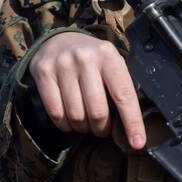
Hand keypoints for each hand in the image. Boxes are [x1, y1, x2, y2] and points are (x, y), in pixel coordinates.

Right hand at [29, 32, 145, 146]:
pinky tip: (68, 121)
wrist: (60, 38)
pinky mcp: (43, 72)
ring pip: (76, 115)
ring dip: (82, 127)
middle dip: (101, 129)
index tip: (137, 143)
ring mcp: (63, 64)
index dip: (132, 123)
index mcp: (109, 56)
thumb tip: (130, 129)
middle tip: (101, 128)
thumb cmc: (92, 60)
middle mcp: (86, 58)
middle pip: (97, 111)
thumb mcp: (111, 64)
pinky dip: (63, 124)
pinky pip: (55, 112)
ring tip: (84, 122)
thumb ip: (119, 89)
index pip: (124, 96)